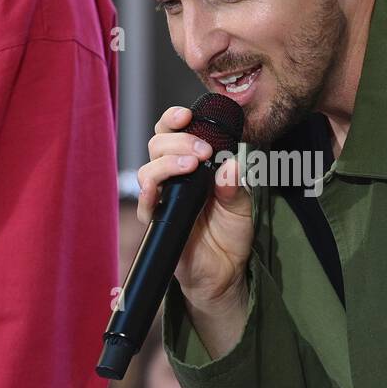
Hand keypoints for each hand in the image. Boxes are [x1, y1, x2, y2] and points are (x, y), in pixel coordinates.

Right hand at [138, 105, 253, 311]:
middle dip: (179, 139)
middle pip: (157, 145)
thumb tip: (230, 165)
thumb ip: (234, 187)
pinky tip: (159, 187)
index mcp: (192, 167)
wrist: (225, 273)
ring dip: (168, 161)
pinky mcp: (156, 223)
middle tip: (203, 149)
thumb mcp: (242, 207)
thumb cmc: (230, 235)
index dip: (174, 120)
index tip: (187, 115)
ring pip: (148, 169)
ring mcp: (162, 199)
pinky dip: (148, 192)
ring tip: (192, 164)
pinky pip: (144, 204)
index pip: (173, 134)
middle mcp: (173, 179)